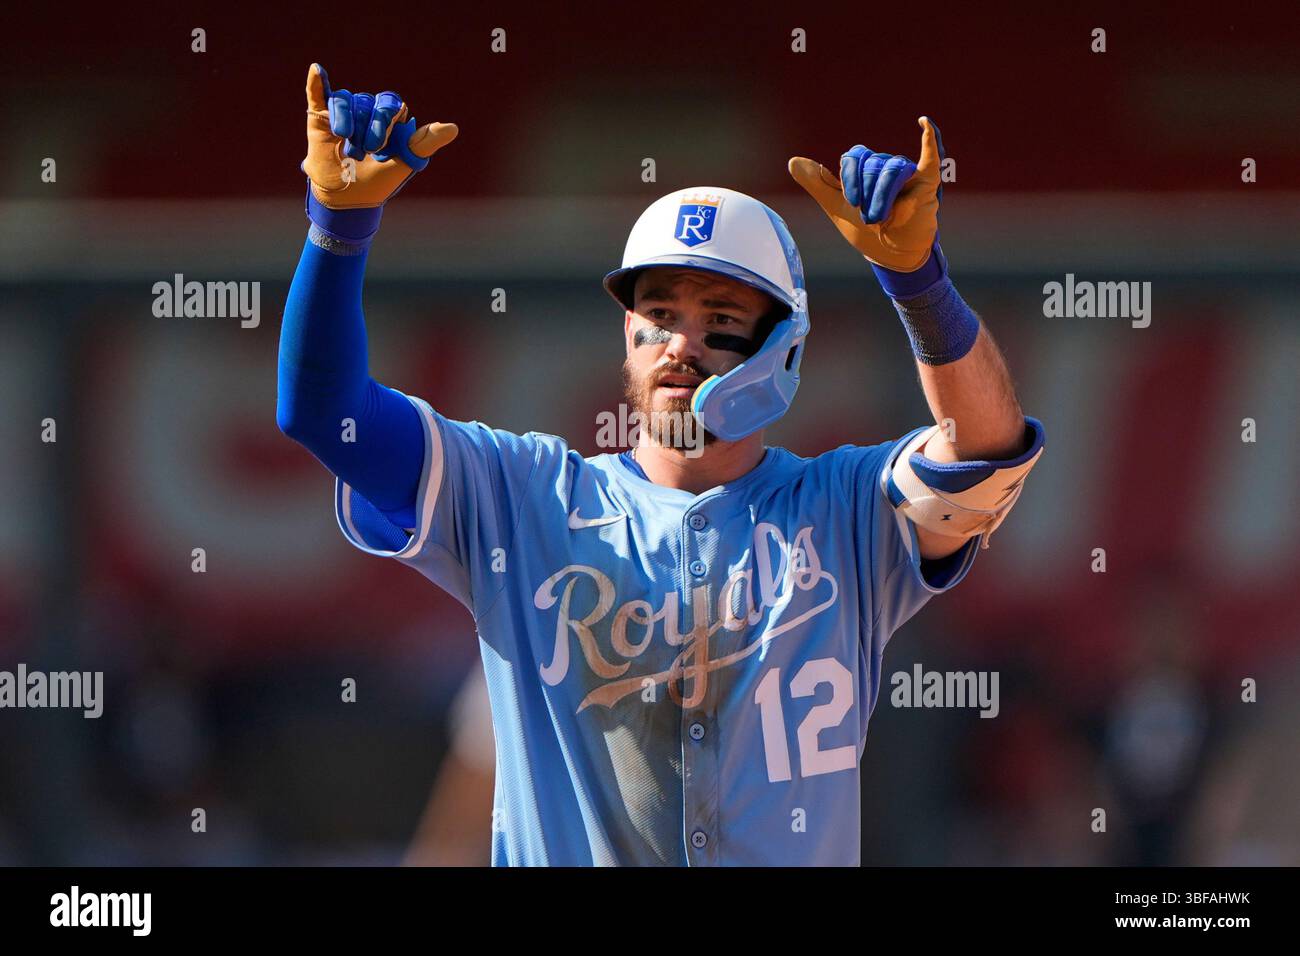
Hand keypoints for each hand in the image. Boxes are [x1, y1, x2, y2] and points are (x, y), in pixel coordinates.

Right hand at [302, 63, 457, 209]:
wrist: (347, 199)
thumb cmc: (379, 181)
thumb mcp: (404, 162)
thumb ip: (426, 142)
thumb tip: (454, 127)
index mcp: (389, 118)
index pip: (391, 104)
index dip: (386, 121)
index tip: (381, 148)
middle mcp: (367, 111)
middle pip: (369, 101)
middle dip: (369, 126)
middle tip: (368, 149)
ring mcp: (344, 113)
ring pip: (345, 100)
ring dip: (346, 120)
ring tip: (346, 142)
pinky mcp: (321, 117)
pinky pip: (318, 94)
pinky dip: (317, 83)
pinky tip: (317, 70)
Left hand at [789, 117, 942, 272]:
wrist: (891, 254)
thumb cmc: (866, 231)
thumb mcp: (836, 208)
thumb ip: (817, 184)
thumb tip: (792, 161)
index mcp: (864, 169)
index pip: (854, 156)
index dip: (850, 178)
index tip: (851, 202)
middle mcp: (884, 165)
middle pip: (873, 163)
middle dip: (868, 193)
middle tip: (871, 218)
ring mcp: (906, 173)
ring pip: (893, 168)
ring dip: (884, 194)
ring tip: (884, 217)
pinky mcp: (926, 182)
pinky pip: (930, 156)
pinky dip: (929, 137)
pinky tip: (923, 123)